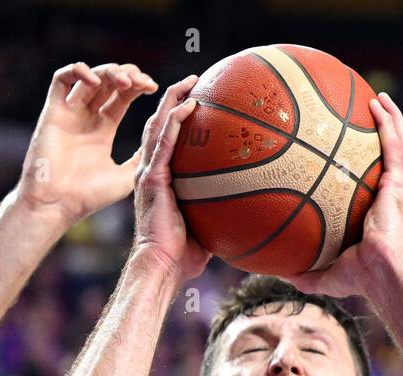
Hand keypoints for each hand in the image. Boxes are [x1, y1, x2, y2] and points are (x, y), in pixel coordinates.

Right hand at [16, 62, 157, 227]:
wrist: (58, 205)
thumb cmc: (88, 197)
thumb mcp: (125, 176)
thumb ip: (141, 157)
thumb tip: (163, 145)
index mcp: (102, 129)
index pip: (122, 97)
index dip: (138, 86)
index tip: (154, 88)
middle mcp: (85, 117)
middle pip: (108, 83)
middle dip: (129, 76)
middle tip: (145, 83)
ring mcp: (69, 113)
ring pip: (89, 76)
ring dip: (110, 72)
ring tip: (126, 82)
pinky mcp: (52, 112)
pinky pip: (60, 79)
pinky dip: (78, 71)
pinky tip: (96, 80)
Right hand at [130, 75, 209, 281]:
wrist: (163, 267)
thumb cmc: (185, 256)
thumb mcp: (210, 228)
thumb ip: (223, 214)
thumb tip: (253, 213)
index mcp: (162, 181)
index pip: (169, 142)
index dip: (180, 120)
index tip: (201, 103)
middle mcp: (152, 172)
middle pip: (161, 125)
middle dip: (176, 99)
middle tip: (196, 81)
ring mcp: (149, 173)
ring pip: (158, 126)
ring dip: (174, 99)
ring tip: (191, 81)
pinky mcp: (151, 178)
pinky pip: (163, 143)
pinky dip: (174, 121)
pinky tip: (188, 105)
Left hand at [281, 92, 402, 296]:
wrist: (382, 274)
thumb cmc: (361, 279)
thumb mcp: (326, 275)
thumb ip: (305, 273)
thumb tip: (278, 275)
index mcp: (383, 213)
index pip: (380, 183)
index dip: (374, 165)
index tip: (359, 151)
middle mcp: (395, 197)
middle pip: (394, 158)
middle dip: (387, 134)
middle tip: (372, 113)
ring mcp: (401, 188)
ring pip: (401, 144)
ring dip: (393, 119)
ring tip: (380, 100)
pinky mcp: (400, 183)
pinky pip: (395, 144)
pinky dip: (390, 122)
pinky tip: (378, 104)